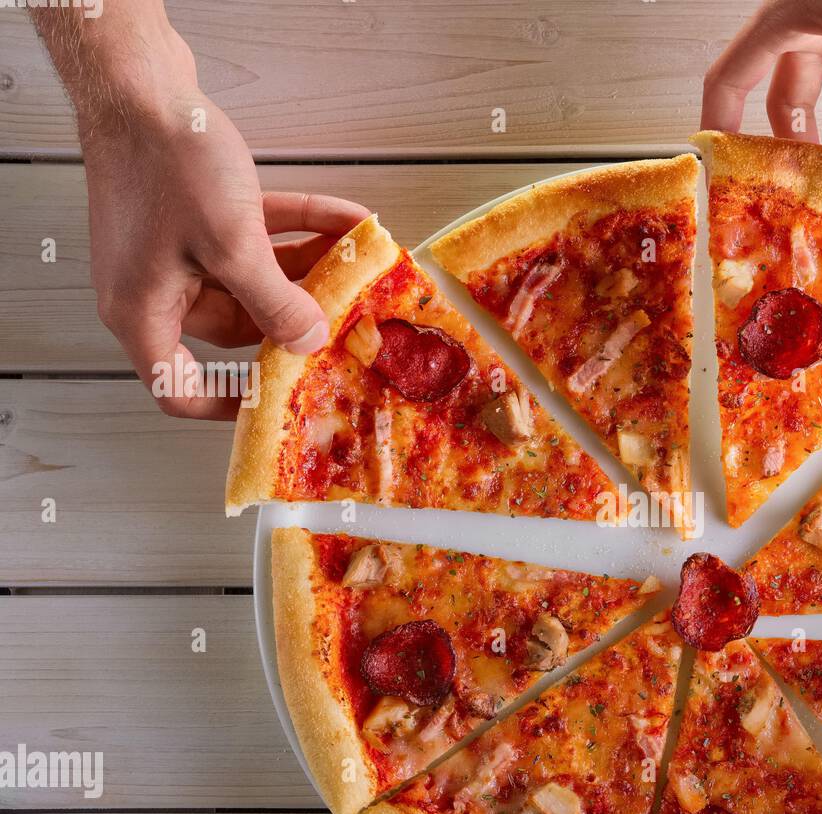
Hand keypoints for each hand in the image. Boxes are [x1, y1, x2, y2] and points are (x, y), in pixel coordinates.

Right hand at [32, 3, 369, 418]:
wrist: (138, 81)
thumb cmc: (169, 165)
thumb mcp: (232, 247)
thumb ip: (275, 304)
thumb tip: (309, 343)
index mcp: (145, 312)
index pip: (179, 388)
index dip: (229, 404)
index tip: (280, 402)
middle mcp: (158, 289)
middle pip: (237, 329)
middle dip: (297, 319)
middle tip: (352, 321)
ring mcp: (177, 250)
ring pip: (255, 279)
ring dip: (309, 271)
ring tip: (363, 266)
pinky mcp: (195, 215)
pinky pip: (255, 238)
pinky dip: (298, 231)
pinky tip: (351, 222)